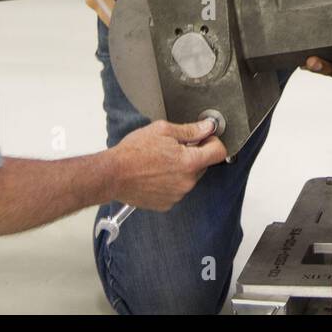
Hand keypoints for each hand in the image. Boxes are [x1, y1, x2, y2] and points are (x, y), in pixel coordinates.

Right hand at [109, 119, 226, 211]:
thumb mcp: (162, 131)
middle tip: (173, 147)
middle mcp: (187, 182)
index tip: (204, 138)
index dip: (213, 141)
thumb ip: (190, 130)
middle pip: (203, 165)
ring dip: (181, 169)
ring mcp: (177, 195)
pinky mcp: (167, 204)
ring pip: (189, 178)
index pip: (219, 152)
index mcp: (189, 162)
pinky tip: (155, 174)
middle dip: (194, 154)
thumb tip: (208, 127)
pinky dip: (171, 182)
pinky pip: (177, 190)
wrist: (112, 175)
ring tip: (160, 161)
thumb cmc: (133, 152)